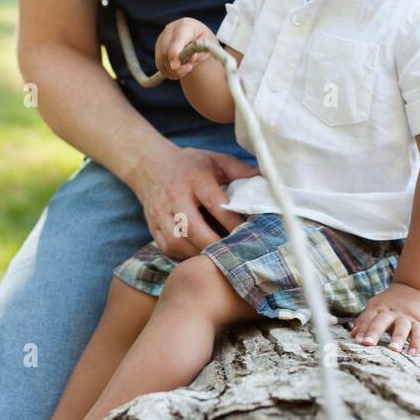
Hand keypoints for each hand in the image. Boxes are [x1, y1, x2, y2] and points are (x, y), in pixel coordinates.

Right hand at [130, 142, 259, 257]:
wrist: (150, 165)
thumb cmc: (191, 165)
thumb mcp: (216, 160)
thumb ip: (241, 172)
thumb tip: (270, 183)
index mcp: (194, 177)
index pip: (214, 203)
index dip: (232, 222)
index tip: (249, 234)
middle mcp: (175, 195)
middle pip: (193, 228)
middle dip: (216, 245)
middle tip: (235, 255)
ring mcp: (160, 213)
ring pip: (178, 241)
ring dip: (199, 254)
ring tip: (218, 259)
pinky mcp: (152, 226)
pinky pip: (167, 248)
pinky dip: (184, 256)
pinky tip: (199, 256)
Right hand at [155, 18, 215, 79]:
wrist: (196, 35)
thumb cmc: (203, 38)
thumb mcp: (209, 43)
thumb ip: (201, 51)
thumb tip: (192, 58)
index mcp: (184, 26)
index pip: (175, 42)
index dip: (174, 55)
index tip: (176, 66)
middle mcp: (169, 30)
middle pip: (165, 52)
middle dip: (176, 67)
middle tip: (190, 69)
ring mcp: (161, 39)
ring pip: (161, 60)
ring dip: (174, 71)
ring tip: (187, 69)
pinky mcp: (158, 48)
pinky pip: (160, 64)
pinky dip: (169, 71)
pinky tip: (179, 69)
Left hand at [349, 282, 419, 355]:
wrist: (415, 287)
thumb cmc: (390, 303)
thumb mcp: (376, 307)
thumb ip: (364, 321)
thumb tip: (353, 335)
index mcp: (378, 307)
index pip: (368, 318)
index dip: (362, 328)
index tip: (357, 341)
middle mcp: (391, 312)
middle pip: (381, 321)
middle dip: (374, 332)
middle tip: (367, 344)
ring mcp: (406, 317)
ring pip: (401, 327)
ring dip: (397, 338)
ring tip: (393, 349)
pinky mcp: (419, 322)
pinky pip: (418, 333)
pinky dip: (416, 343)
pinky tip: (413, 352)